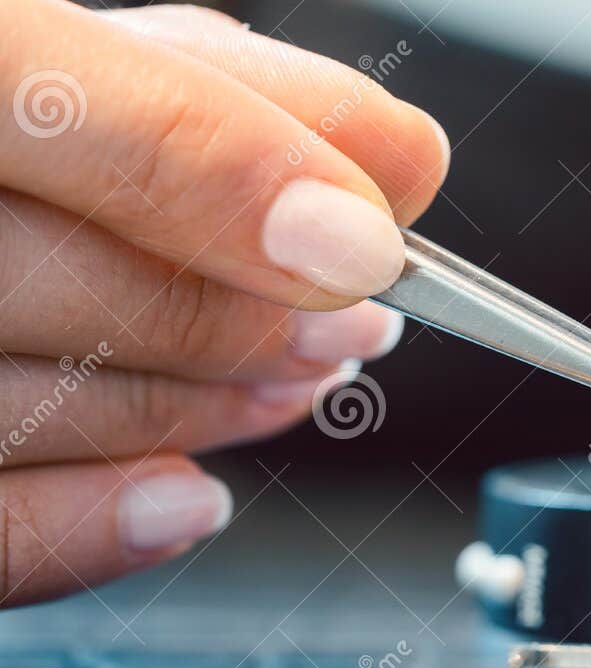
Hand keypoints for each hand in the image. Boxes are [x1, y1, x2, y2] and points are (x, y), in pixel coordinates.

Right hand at [0, 1, 446, 605]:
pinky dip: (98, 527)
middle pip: (70, 276)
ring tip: (293, 382)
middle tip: (352, 319)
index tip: (369, 240)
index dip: (234, 175)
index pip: (56, 104)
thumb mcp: (43, 65)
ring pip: (45, 406)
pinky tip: (187, 496)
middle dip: (248, 314)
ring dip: (208, 406)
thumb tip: (395, 156)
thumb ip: (200, 94)